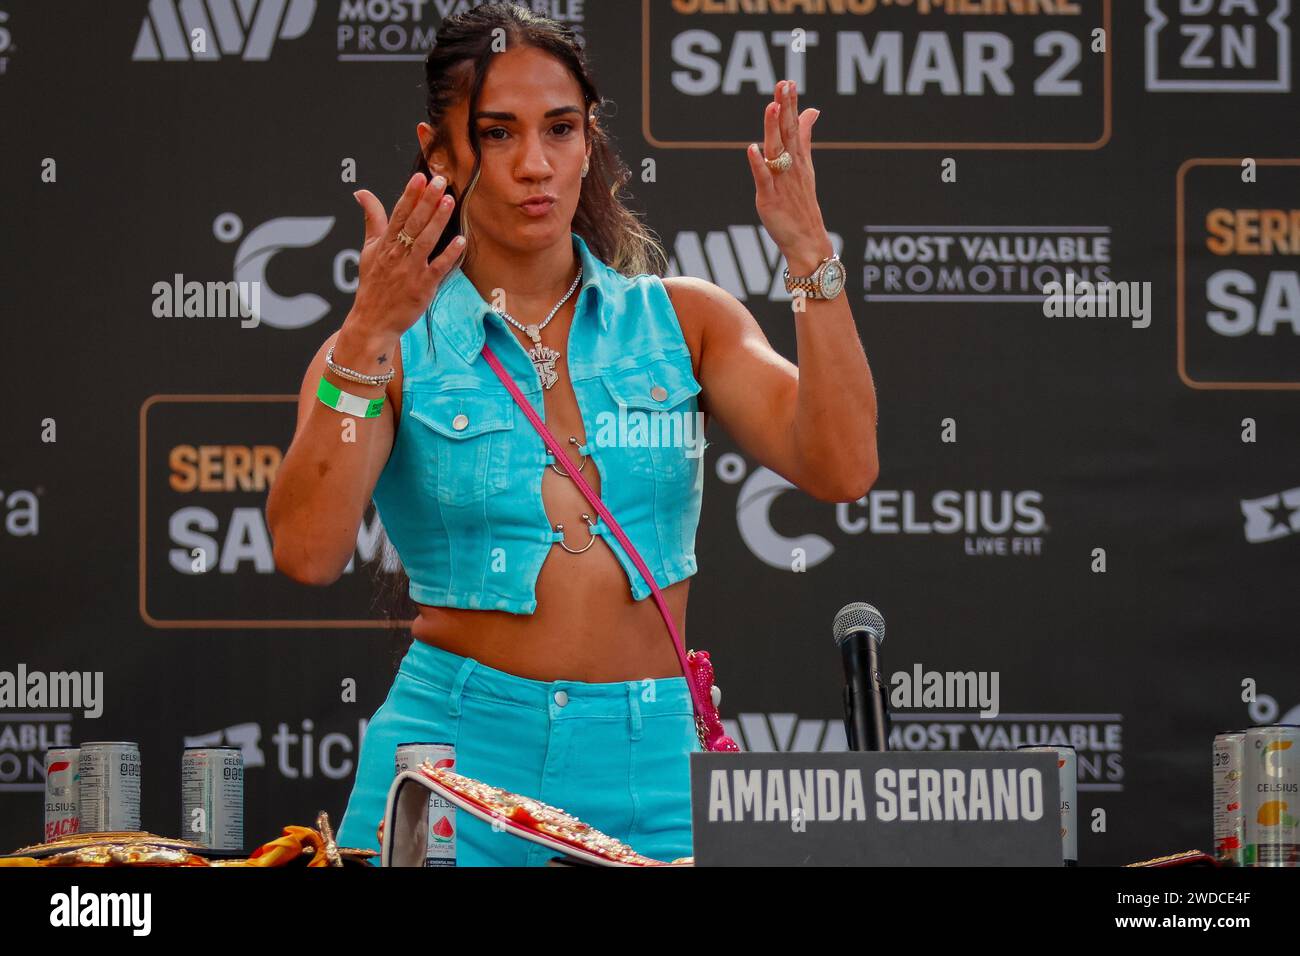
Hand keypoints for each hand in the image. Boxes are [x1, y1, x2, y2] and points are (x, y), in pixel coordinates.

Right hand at [349, 172, 464, 339]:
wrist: (373, 320)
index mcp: (384, 244)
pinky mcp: (423, 287)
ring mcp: (410, 271)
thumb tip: (361, 193)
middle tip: (440, 181)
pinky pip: (438, 268)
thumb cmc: (373, 284)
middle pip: (413, 223)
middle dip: (427, 201)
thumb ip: (372, 219)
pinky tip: (460, 240)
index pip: (398, 214)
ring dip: (438, 221)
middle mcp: (397, 254)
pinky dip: (449, 255)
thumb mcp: (368, 249)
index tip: (420, 177)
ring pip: (426, 241)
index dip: (409, 195)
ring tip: (449, 201)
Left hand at [745, 80, 832, 275]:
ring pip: (776, 151)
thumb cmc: (802, 204)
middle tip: (785, 84)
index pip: (794, 126)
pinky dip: (758, 164)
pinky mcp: (769, 199)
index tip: (788, 82)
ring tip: (772, 106)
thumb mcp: (805, 166)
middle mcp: (791, 167)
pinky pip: (763, 179)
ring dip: (774, 129)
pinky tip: (752, 149)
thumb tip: (812, 111)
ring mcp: (781, 182)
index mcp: (799, 159)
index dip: (791, 104)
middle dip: (786, 108)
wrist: (807, 241)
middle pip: (788, 133)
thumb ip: (804, 138)